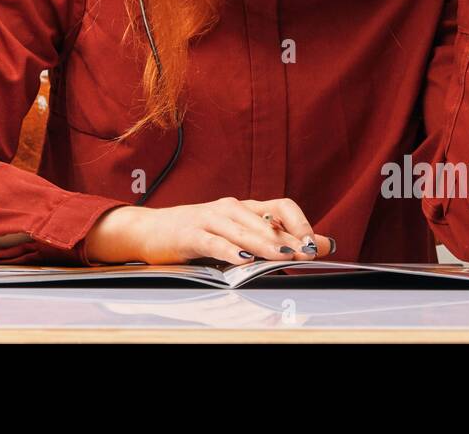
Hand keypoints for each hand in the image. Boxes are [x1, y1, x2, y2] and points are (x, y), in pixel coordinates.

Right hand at [84, 197, 336, 265]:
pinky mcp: (190, 234)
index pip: (281, 207)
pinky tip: (241, 260)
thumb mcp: (234, 236)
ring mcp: (208, 219)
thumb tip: (318, 246)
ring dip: (264, 243)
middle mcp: (230, 208)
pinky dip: (229, 251)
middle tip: (305, 253)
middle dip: (288, 237)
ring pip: (242, 229)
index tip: (316, 245)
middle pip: (265, 218)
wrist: (150, 230)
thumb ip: (271, 240)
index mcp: (243, 208)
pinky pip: (213, 242)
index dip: (301, 223)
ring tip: (281, 255)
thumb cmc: (196, 234)